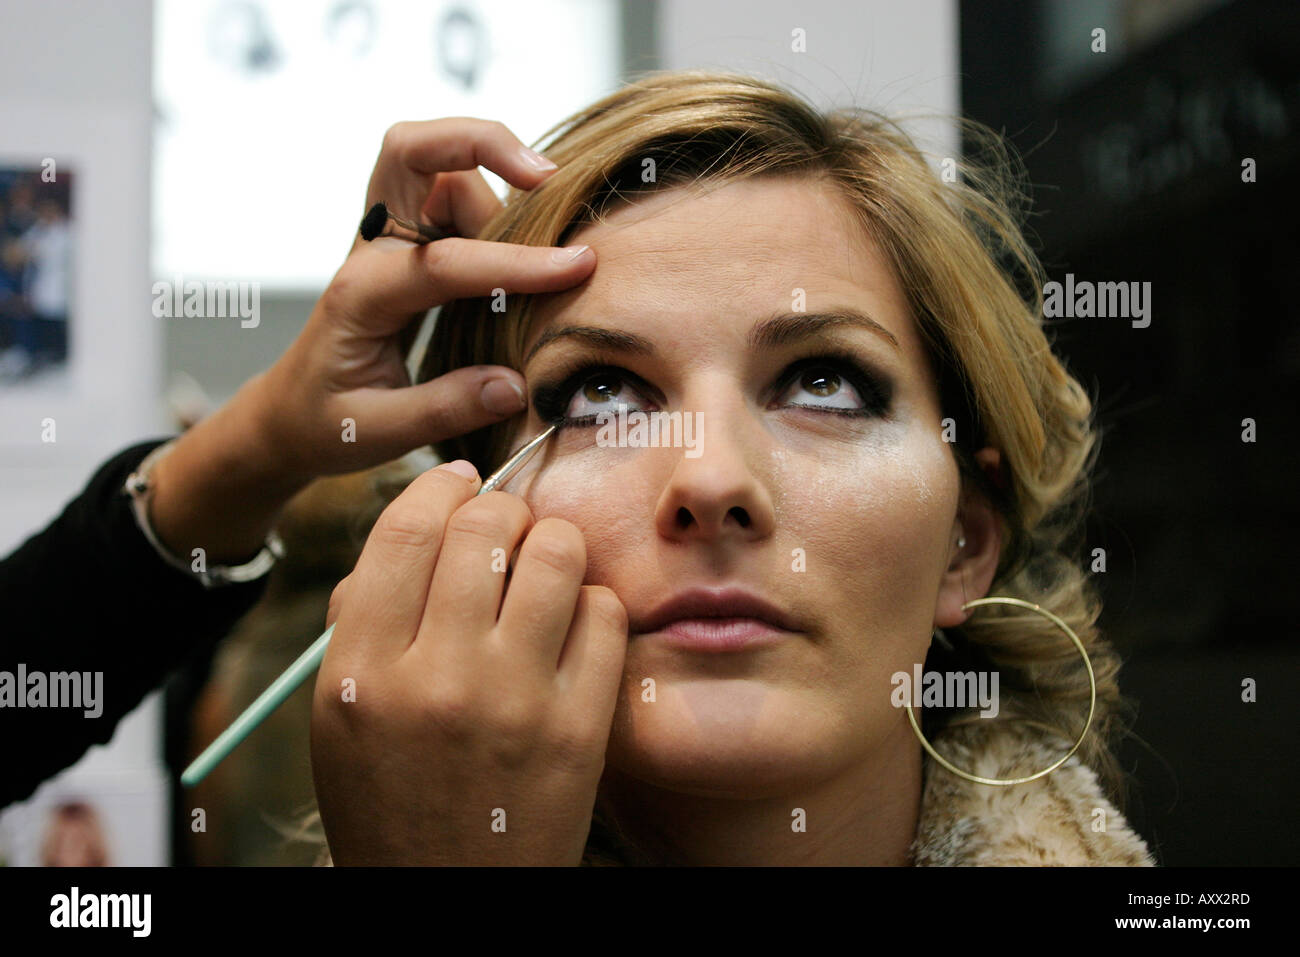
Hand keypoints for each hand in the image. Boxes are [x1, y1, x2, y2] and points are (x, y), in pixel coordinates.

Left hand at [149, 118, 592, 561]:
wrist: (289, 414)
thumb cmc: (326, 423)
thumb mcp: (377, 432)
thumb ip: (445, 407)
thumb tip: (516, 385)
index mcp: (361, 294)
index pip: (444, 261)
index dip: (515, 262)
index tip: (575, 267)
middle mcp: (373, 250)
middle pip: (412, 148)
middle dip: (481, 142)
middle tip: (546, 176)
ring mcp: (391, 240)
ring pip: (445, 170)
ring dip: (497, 186)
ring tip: (544, 244)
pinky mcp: (412, 245)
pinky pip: (455, 196)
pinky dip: (497, 202)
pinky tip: (528, 245)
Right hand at [311, 460, 627, 865]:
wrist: (448, 896)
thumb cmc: (390, 796)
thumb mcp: (339, 716)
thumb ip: (363, 617)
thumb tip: (423, 522)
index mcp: (361, 673)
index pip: (405, 531)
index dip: (437, 487)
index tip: (457, 481)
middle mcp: (437, 680)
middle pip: (485, 527)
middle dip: (501, 508)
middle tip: (504, 527)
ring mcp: (515, 703)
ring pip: (556, 554)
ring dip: (552, 544)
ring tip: (543, 568)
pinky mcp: (578, 728)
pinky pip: (604, 614)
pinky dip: (591, 604)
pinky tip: (571, 626)